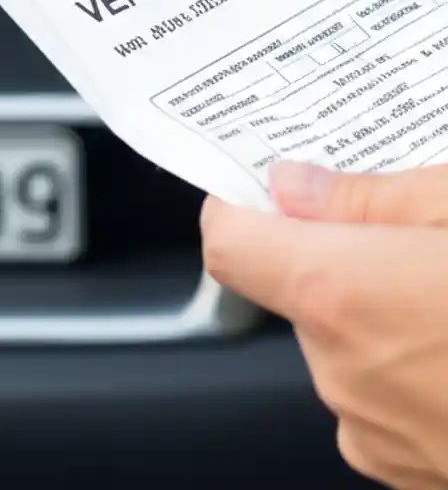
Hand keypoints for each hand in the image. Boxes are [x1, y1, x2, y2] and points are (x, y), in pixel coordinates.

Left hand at [202, 161, 447, 487]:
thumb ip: (376, 198)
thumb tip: (295, 186)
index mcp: (342, 295)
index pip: (229, 245)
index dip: (239, 210)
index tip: (264, 188)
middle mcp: (339, 372)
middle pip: (302, 296)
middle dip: (347, 264)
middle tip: (416, 240)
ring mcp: (374, 431)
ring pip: (347, 352)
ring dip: (387, 323)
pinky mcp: (410, 471)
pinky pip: (382, 406)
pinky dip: (416, 378)